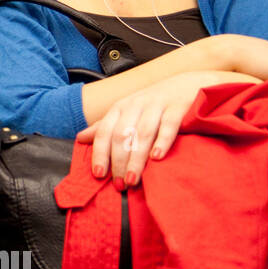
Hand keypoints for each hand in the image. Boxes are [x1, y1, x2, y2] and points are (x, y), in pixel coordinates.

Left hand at [77, 70, 259, 186]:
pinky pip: (168, 125)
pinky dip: (162, 141)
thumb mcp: (126, 112)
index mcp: (120, 108)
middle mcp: (135, 105)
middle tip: (119, 184)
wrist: (187, 84)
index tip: (98, 175)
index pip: (104, 132)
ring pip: (142, 133)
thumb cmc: (152, 104)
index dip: (99, 153)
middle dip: (118, 161)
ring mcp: (157, 105)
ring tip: (132, 179)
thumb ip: (104, 126)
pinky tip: (156, 157)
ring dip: (136, 158)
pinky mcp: (178, 107)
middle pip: (122, 135)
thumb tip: (80, 138)